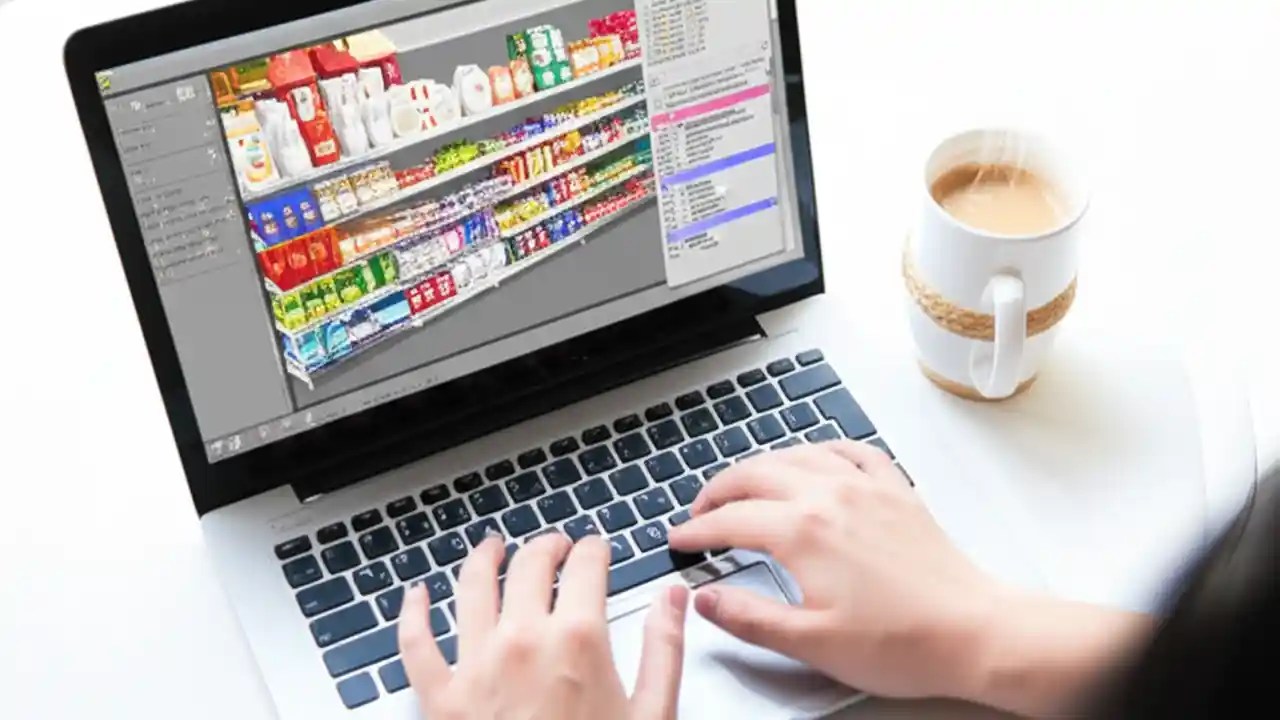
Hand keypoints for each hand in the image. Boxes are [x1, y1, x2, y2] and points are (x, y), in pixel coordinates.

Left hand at [398, 534, 690, 719]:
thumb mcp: (653, 714)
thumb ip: (664, 647)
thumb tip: (673, 598)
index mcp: (579, 640)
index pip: (586, 566)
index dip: (593, 547)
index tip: (596, 546)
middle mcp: (523, 640)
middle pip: (530, 566)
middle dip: (546, 546)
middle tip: (556, 545)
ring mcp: (475, 665)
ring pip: (472, 587)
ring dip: (483, 559)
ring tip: (492, 547)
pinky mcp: (439, 698)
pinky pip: (416, 643)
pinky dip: (412, 613)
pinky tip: (416, 595)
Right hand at [667, 441, 1000, 701]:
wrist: (974, 633)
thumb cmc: (904, 643)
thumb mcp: (811, 643)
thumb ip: (750, 618)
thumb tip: (706, 601)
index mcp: (803, 532)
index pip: (729, 521)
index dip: (695, 530)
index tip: (679, 540)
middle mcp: (831, 497)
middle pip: (755, 475)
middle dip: (717, 490)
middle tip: (699, 511)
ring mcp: (865, 488)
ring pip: (796, 455)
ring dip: (760, 466)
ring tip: (743, 485)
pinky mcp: (895, 491)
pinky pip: (850, 450)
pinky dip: (821, 450)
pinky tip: (814, 459)